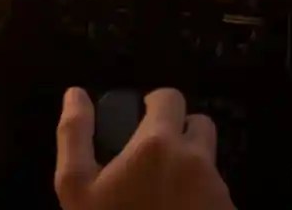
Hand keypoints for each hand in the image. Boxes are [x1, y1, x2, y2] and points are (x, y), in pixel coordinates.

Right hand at [54, 88, 234, 209]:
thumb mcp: (76, 188)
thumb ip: (74, 135)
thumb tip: (75, 93)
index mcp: (159, 143)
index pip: (170, 98)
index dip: (154, 105)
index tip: (139, 123)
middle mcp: (196, 159)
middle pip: (199, 125)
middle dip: (179, 133)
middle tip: (151, 159)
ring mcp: (217, 189)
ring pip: (208, 162)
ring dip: (190, 167)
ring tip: (162, 194)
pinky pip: (215, 193)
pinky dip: (199, 197)